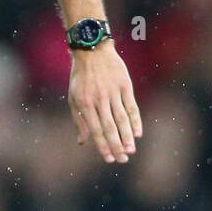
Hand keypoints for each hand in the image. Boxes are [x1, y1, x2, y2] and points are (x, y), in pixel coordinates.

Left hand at [68, 42, 142, 163]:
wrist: (92, 50)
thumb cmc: (80, 77)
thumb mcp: (73, 97)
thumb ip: (78, 120)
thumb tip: (82, 142)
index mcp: (85, 103)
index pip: (95, 129)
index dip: (103, 145)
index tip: (109, 159)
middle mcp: (99, 99)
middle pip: (110, 127)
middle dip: (116, 145)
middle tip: (123, 160)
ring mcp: (113, 92)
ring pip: (122, 118)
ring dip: (127, 136)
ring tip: (131, 150)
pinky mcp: (125, 85)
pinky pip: (131, 106)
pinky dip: (135, 120)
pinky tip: (137, 133)